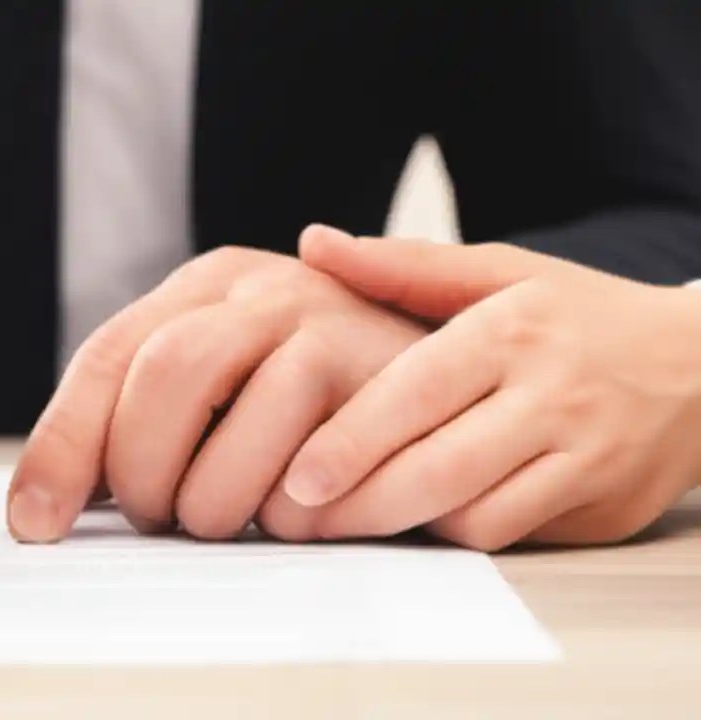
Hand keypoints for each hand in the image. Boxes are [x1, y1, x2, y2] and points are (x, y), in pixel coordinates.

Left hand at [7, 232, 427, 541]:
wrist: (454, 375)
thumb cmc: (318, 397)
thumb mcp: (224, 387)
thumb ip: (143, 422)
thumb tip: (45, 505)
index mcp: (202, 288)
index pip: (107, 357)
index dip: (63, 445)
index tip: (35, 523)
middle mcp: (257, 287)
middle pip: (163, 374)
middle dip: (141, 468)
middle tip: (152, 518)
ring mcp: (323, 320)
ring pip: (234, 419)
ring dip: (210, 499)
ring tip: (218, 520)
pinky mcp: (382, 373)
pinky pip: (311, 465)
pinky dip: (283, 511)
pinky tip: (286, 514)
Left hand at [286, 230, 700, 549]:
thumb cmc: (576, 316)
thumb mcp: (500, 272)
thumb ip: (402, 267)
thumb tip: (312, 242)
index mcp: (515, 329)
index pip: (418, 392)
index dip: (352, 441)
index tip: (298, 476)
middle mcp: (556, 394)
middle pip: (442, 469)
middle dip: (361, 503)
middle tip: (299, 517)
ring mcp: (589, 456)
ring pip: (478, 515)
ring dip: (404, 526)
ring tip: (344, 521)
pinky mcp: (607, 506)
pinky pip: (515, 537)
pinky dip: (459, 534)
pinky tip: (418, 523)